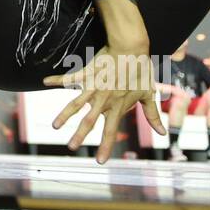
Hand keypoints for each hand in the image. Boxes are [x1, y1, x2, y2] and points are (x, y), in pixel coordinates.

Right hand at [43, 44, 165, 163]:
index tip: (100, 161)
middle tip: (70, 147)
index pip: (110, 130)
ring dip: (65, 115)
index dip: (106, 146)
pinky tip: (45, 81)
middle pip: (89, 120)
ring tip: (55, 126)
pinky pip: (70, 78)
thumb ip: (152, 115)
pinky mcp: (87, 74)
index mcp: (118, 106)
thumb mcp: (148, 93)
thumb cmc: (141, 70)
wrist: (131, 48)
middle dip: (79, 135)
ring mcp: (94, 87)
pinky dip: (57, 79)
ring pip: (76, 103)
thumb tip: (163, 133)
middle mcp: (104, 99)